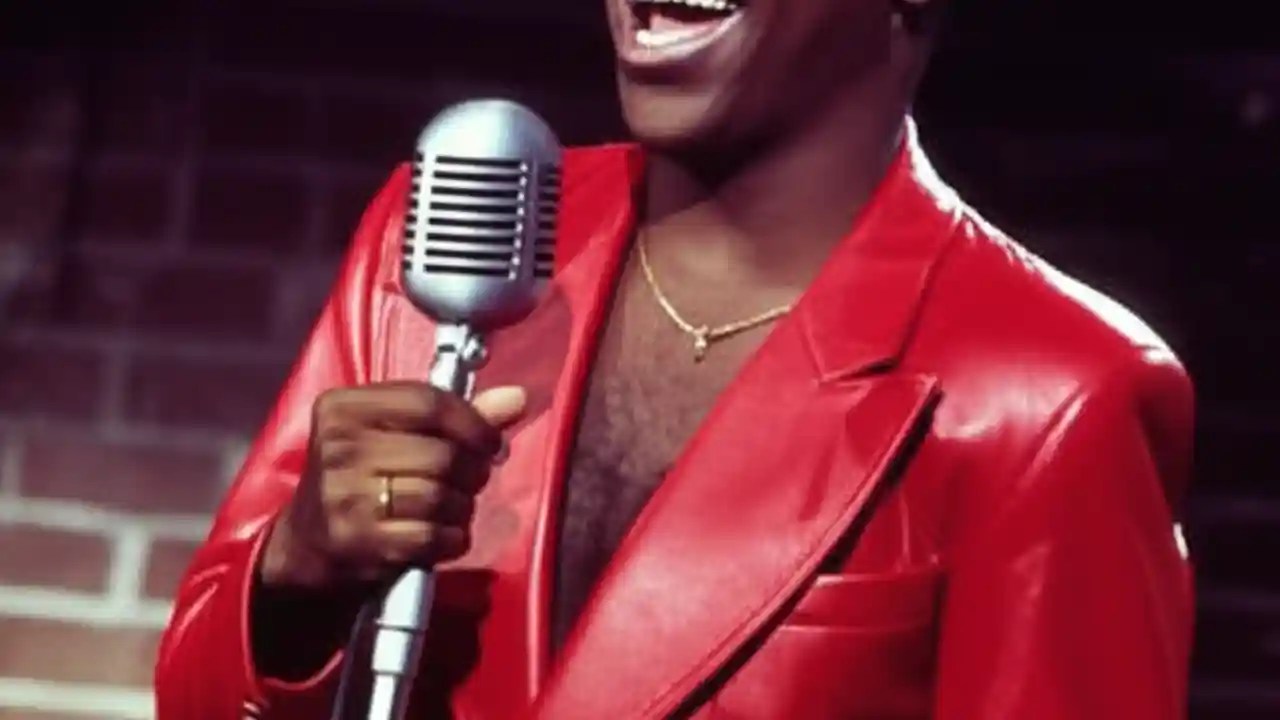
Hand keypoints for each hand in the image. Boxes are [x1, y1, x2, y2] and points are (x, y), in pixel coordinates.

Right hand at [258, 382, 527, 591]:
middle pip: (441, 454)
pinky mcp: (356, 541)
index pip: (428, 402)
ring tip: (454, 508)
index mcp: (344, 408)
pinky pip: (430, 537)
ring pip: (440, 496)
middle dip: (472, 471)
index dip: (474, 424)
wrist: (306, 543)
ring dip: (462, 507)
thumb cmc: (361, 477)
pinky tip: (444, 536)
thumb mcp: (394, 433)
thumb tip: (517, 399)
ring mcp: (344, 496)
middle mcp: (338, 447)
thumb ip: (456, 415)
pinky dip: (451, 539)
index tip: (492, 443)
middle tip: (471, 480)